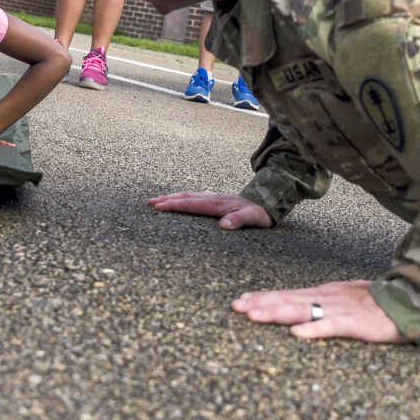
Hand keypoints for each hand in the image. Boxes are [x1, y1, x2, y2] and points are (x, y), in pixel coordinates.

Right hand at [148, 191, 271, 229]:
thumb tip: (224, 224)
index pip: (191, 204)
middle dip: (167, 199)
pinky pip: (197, 197)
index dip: (174, 205)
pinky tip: (185, 199)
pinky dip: (186, 198)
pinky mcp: (218, 199)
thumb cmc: (260, 212)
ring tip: (160, 199)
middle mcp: (213, 198)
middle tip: (150, 202)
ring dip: (174, 197)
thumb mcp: (253, 218)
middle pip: (186, 197)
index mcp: (217, 204)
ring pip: (190, 195)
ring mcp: (215, 197)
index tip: (158, 206)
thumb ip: (239, 220)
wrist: (269, 200)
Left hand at [232, 280, 404, 342]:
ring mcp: (340, 309)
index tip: (240, 300)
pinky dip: (315, 329)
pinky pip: (332, 327)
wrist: (410, 297)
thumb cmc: (377, 302)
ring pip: (303, 310)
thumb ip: (323, 303)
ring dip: (277, 312)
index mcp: (324, 293)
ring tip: (254, 316)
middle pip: (288, 300)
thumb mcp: (344, 298)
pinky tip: (298, 334)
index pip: (288, 294)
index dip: (263, 297)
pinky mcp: (355, 323)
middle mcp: (327, 298)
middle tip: (236, 307)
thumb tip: (300, 312)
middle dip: (261, 304)